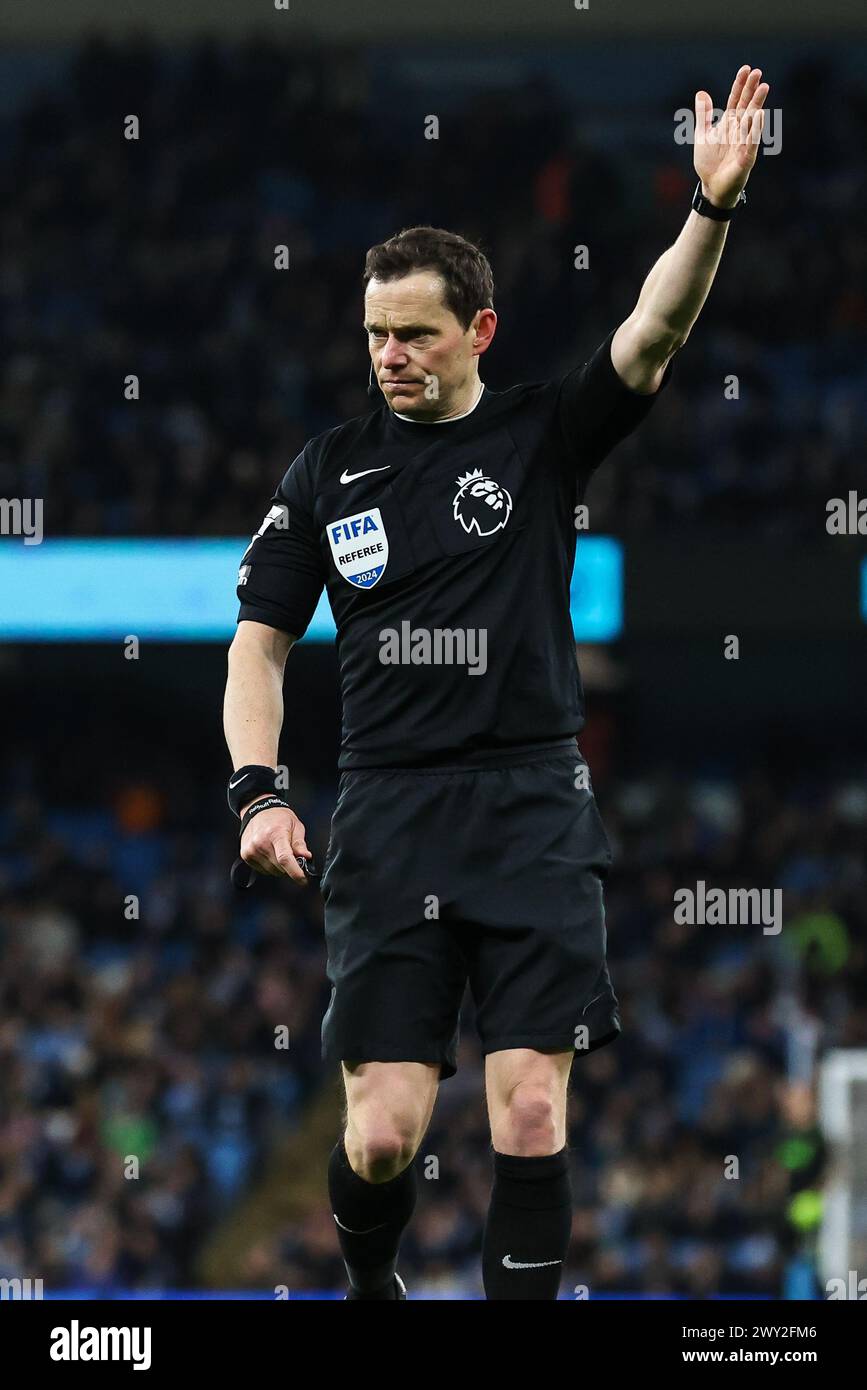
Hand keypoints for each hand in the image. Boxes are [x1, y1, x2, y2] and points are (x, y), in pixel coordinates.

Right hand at [239, 796, 311, 884]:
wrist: (258, 809)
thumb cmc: (279, 817)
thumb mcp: (296, 826)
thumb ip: (300, 844)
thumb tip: (306, 858)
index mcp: (276, 834)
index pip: (285, 859)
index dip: (295, 872)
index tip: (303, 880)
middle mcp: (261, 843)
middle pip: (279, 868)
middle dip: (290, 868)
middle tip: (294, 859)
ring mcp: (251, 850)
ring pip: (271, 871)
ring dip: (280, 868)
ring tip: (280, 852)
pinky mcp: (245, 855)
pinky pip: (262, 870)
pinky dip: (270, 866)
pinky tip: (270, 854)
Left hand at [694, 65, 768, 208]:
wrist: (711, 186)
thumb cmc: (709, 162)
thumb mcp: (702, 135)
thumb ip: (703, 115)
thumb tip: (701, 93)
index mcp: (729, 123)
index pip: (735, 100)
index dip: (740, 85)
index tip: (746, 69)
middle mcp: (739, 129)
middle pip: (746, 106)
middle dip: (752, 90)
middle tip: (758, 72)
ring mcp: (744, 142)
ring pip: (751, 120)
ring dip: (757, 104)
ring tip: (763, 87)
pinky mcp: (746, 157)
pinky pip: (751, 140)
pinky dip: (755, 128)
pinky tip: (759, 114)